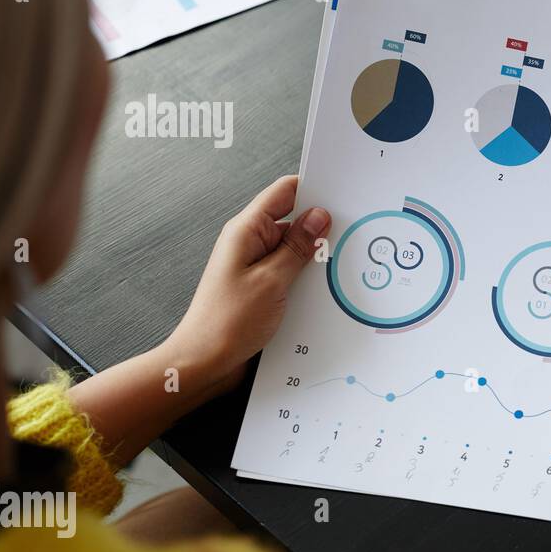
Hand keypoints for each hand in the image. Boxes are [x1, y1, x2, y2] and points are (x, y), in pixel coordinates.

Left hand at [166, 176, 329, 394]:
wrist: (205, 362)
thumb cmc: (226, 323)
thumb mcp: (271, 281)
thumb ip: (297, 247)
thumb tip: (319, 217)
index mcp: (246, 231)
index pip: (284, 192)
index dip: (312, 189)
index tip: (341, 196)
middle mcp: (250, 243)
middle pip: (292, 219)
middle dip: (319, 227)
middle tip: (345, 237)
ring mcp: (256, 265)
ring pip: (294, 248)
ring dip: (313, 257)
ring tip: (333, 267)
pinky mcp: (262, 286)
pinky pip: (290, 271)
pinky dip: (306, 277)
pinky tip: (321, 288)